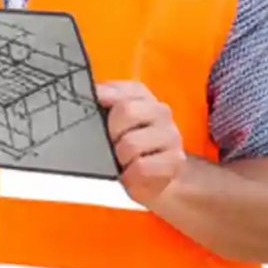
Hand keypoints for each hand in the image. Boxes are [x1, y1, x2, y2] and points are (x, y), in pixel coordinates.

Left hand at [97, 81, 186, 205]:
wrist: (150, 178)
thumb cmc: (124, 146)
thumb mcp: (108, 120)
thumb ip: (100, 101)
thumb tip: (92, 93)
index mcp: (140, 95)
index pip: (116, 89)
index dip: (101, 101)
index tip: (96, 110)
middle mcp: (159, 111)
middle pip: (126, 111)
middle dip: (110, 132)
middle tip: (111, 143)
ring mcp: (171, 135)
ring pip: (132, 143)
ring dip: (120, 157)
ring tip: (123, 160)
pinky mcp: (175, 161)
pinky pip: (141, 167)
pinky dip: (130, 175)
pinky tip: (132, 172)